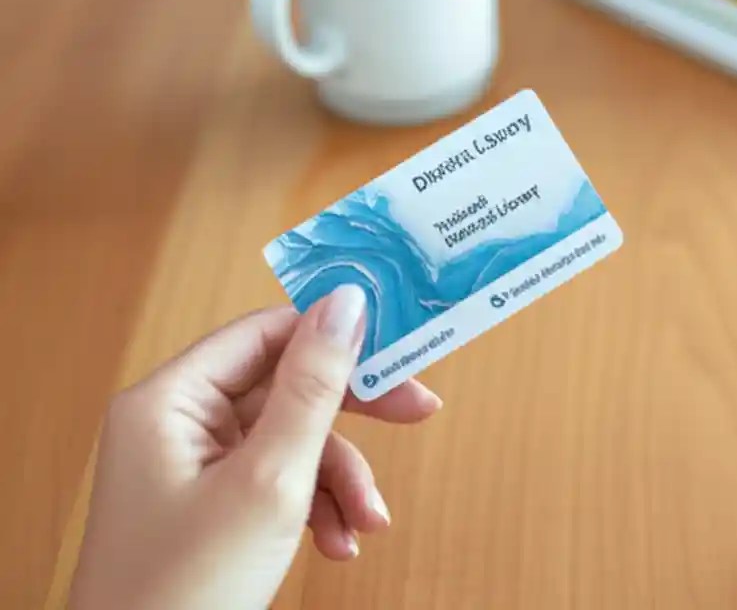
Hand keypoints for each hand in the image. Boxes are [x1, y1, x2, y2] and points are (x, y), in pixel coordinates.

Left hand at [69, 286, 442, 609]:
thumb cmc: (186, 589)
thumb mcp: (270, 480)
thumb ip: (313, 388)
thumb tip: (346, 304)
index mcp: (169, 400)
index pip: (265, 333)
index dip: (334, 334)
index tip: (398, 345)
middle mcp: (175, 423)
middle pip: (285, 387)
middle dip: (352, 418)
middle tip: (418, 414)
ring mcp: (190, 467)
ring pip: (290, 441)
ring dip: (339, 479)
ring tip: (367, 524)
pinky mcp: (208, 506)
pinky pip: (277, 480)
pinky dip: (315, 507)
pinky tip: (336, 544)